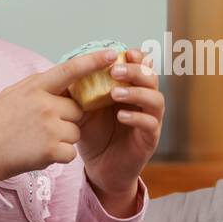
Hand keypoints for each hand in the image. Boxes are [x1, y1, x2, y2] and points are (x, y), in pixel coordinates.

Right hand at [0, 49, 121, 183]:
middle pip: (78, 109)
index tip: (112, 54)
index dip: (93, 61)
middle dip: (68, 119)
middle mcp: (45, 104)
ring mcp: (50, 127)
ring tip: (37, 140)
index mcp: (35, 87)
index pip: (69, 70)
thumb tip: (64, 78)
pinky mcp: (52, 150)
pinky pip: (72, 152)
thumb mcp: (13, 94)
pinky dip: (60, 156)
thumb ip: (40, 86)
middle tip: (43, 127)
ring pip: (76, 132)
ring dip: (63, 139)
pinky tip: (39, 153)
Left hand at [76, 49, 163, 210]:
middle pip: (152, 78)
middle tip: (115, 71)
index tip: (123, 53)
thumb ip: (82, 90)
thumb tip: (66, 68)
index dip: (137, 57)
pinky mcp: (150, 139)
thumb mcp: (84, 109)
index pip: (142, 66)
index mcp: (131, 89)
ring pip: (156, 99)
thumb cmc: (94, 135)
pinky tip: (121, 116)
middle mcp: (145, 101)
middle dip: (136, 71)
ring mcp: (151, 120)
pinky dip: (137, 117)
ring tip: (115, 93)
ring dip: (136, 92)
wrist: (100, 169)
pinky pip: (151, 124)